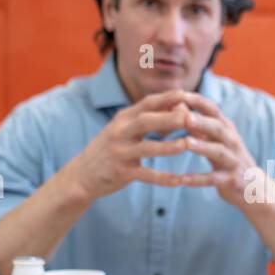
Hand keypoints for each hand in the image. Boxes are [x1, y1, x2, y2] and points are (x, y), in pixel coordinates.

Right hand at [58, 89, 213, 202]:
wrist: (82, 174)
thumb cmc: (112, 149)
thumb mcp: (125, 129)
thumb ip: (149, 120)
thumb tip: (180, 111)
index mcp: (124, 118)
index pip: (148, 103)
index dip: (168, 98)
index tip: (188, 94)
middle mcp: (120, 131)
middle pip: (147, 120)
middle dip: (170, 118)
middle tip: (191, 117)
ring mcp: (119, 152)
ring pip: (146, 147)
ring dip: (168, 146)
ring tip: (187, 145)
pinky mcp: (120, 172)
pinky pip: (145, 175)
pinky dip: (163, 178)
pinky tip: (179, 180)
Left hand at [179, 93, 259, 208]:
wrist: (255, 187)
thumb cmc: (228, 159)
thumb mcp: (215, 140)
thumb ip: (197, 125)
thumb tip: (175, 105)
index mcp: (226, 129)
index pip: (213, 109)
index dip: (197, 101)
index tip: (178, 94)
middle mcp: (232, 142)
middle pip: (217, 128)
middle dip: (201, 122)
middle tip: (184, 117)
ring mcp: (233, 161)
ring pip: (218, 152)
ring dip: (202, 146)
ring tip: (186, 143)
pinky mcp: (232, 180)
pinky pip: (214, 179)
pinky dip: (198, 179)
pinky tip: (181, 179)